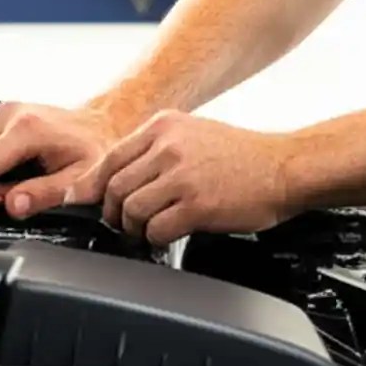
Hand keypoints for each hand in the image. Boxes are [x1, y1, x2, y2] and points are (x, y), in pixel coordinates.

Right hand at [0, 103, 120, 218]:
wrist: (105, 123)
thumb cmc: (96, 149)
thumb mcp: (79, 181)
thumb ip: (44, 195)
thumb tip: (13, 206)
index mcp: (27, 130)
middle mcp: (10, 116)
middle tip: (1, 201)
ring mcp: (4, 113)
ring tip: (10, 188)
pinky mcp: (2, 117)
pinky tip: (9, 176)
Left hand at [68, 110, 298, 244]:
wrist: (285, 167)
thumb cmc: (241, 157)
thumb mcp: (191, 136)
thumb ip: (154, 151)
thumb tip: (114, 177)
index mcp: (162, 127)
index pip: (108, 159)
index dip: (90, 186)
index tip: (80, 201)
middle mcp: (167, 147)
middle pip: (114, 188)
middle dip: (113, 213)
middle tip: (124, 224)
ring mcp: (182, 176)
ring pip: (131, 211)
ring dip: (134, 229)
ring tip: (148, 231)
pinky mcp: (197, 205)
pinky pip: (156, 229)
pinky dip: (155, 239)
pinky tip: (167, 237)